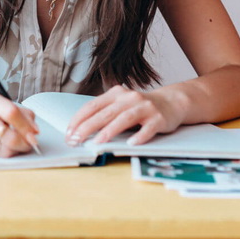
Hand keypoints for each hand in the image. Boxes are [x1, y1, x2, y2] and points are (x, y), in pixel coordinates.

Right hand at [0, 92, 39, 157]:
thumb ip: (18, 112)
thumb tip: (34, 128)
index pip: (12, 112)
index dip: (26, 126)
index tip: (35, 134)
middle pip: (9, 135)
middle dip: (24, 143)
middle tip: (29, 144)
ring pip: (2, 148)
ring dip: (15, 150)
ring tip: (17, 146)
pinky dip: (2, 152)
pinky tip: (1, 146)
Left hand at [65, 85, 185, 146]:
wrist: (171, 102)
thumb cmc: (140, 108)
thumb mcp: (121, 105)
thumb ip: (105, 112)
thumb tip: (80, 129)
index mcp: (116, 94)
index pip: (92, 106)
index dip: (78, 119)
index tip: (68, 133)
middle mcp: (129, 98)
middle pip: (105, 113)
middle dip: (88, 127)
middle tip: (76, 140)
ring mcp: (145, 107)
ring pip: (124, 118)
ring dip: (110, 131)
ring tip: (98, 142)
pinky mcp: (158, 118)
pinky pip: (148, 128)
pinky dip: (139, 136)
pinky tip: (131, 144)